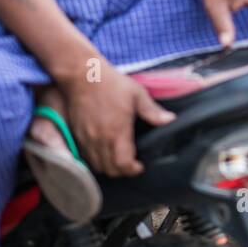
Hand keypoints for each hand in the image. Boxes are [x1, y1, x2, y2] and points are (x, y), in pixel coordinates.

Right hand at [61, 62, 174, 176]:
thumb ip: (152, 111)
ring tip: (119, 159)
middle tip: (132, 164)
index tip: (140, 166)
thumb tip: (170, 120)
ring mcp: (87, 139)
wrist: (83, 75)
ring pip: (97, 166)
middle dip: (123, 171)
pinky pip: (86, 157)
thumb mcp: (137, 94)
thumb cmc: (111, 83)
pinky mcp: (77, 135)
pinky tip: (104, 151)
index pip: (123, 164)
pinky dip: (96, 160)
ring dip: (109, 167)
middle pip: (110, 170)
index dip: (133, 170)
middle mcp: (100, 139)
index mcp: (116, 131)